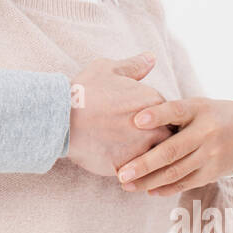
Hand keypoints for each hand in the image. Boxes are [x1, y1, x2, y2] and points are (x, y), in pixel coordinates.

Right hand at [67, 53, 172, 179]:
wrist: (62, 119)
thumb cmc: (83, 92)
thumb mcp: (107, 69)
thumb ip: (134, 65)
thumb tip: (151, 57)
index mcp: (154, 101)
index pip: (171, 114)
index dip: (159, 120)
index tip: (147, 124)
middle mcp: (155, 126)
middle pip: (170, 138)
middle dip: (161, 140)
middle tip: (144, 143)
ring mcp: (143, 148)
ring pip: (158, 159)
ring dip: (152, 160)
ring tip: (141, 162)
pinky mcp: (130, 167)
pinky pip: (141, 175)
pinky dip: (137, 175)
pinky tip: (129, 173)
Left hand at [117, 98, 232, 195]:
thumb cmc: (208, 115)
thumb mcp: (194, 105)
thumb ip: (168, 111)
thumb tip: (130, 118)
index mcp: (198, 110)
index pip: (176, 111)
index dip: (157, 115)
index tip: (136, 120)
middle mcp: (206, 133)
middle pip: (172, 150)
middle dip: (144, 164)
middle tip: (121, 172)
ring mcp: (211, 155)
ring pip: (176, 172)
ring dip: (149, 181)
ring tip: (126, 184)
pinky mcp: (212, 173)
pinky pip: (185, 183)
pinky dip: (165, 188)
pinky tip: (147, 190)